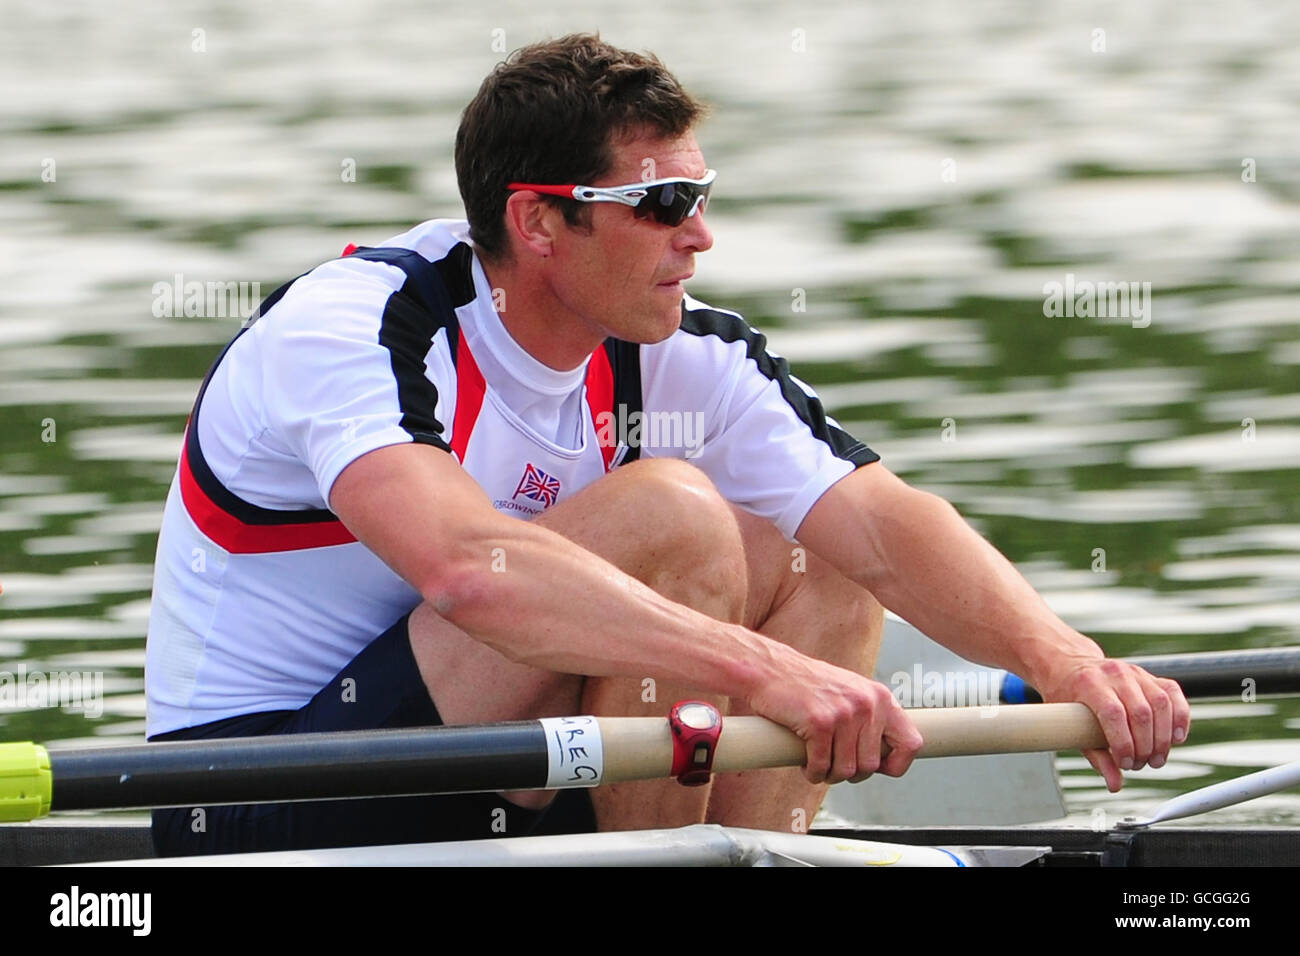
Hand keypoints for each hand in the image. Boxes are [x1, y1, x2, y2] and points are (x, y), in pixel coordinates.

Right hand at [747, 652, 923, 784]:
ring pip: (846, 770)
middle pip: (871, 765)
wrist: (768, 668)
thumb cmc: (805, 683)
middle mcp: (867, 704)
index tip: (878, 768)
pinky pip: (821, 766)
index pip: (911, 743)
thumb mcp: (850, 691)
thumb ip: (870, 716)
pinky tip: (806, 764)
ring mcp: (844, 713)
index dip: (896, 764)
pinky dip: (812, 772)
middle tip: (833, 764)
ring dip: (829, 774)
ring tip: (818, 763)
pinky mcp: (819, 723)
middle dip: (850, 772)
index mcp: (880, 696)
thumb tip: (884, 754)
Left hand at [1037, 654, 1190, 791]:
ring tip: (1156, 759)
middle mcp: (1115, 674)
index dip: (1123, 743)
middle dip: (1145, 746)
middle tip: (1141, 765)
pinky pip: (1173, 694)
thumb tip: (1115, 785)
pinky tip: (1175, 739)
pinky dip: (1180, 718)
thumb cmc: (1068, 697)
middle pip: (1141, 712)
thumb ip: (1096, 756)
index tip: (1124, 764)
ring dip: (1163, 738)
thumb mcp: (1071, 725)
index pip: (1113, 714)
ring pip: (1161, 703)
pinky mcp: (1150, 676)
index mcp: (1090, 683)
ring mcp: (1135, 673)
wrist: (1070, 666)